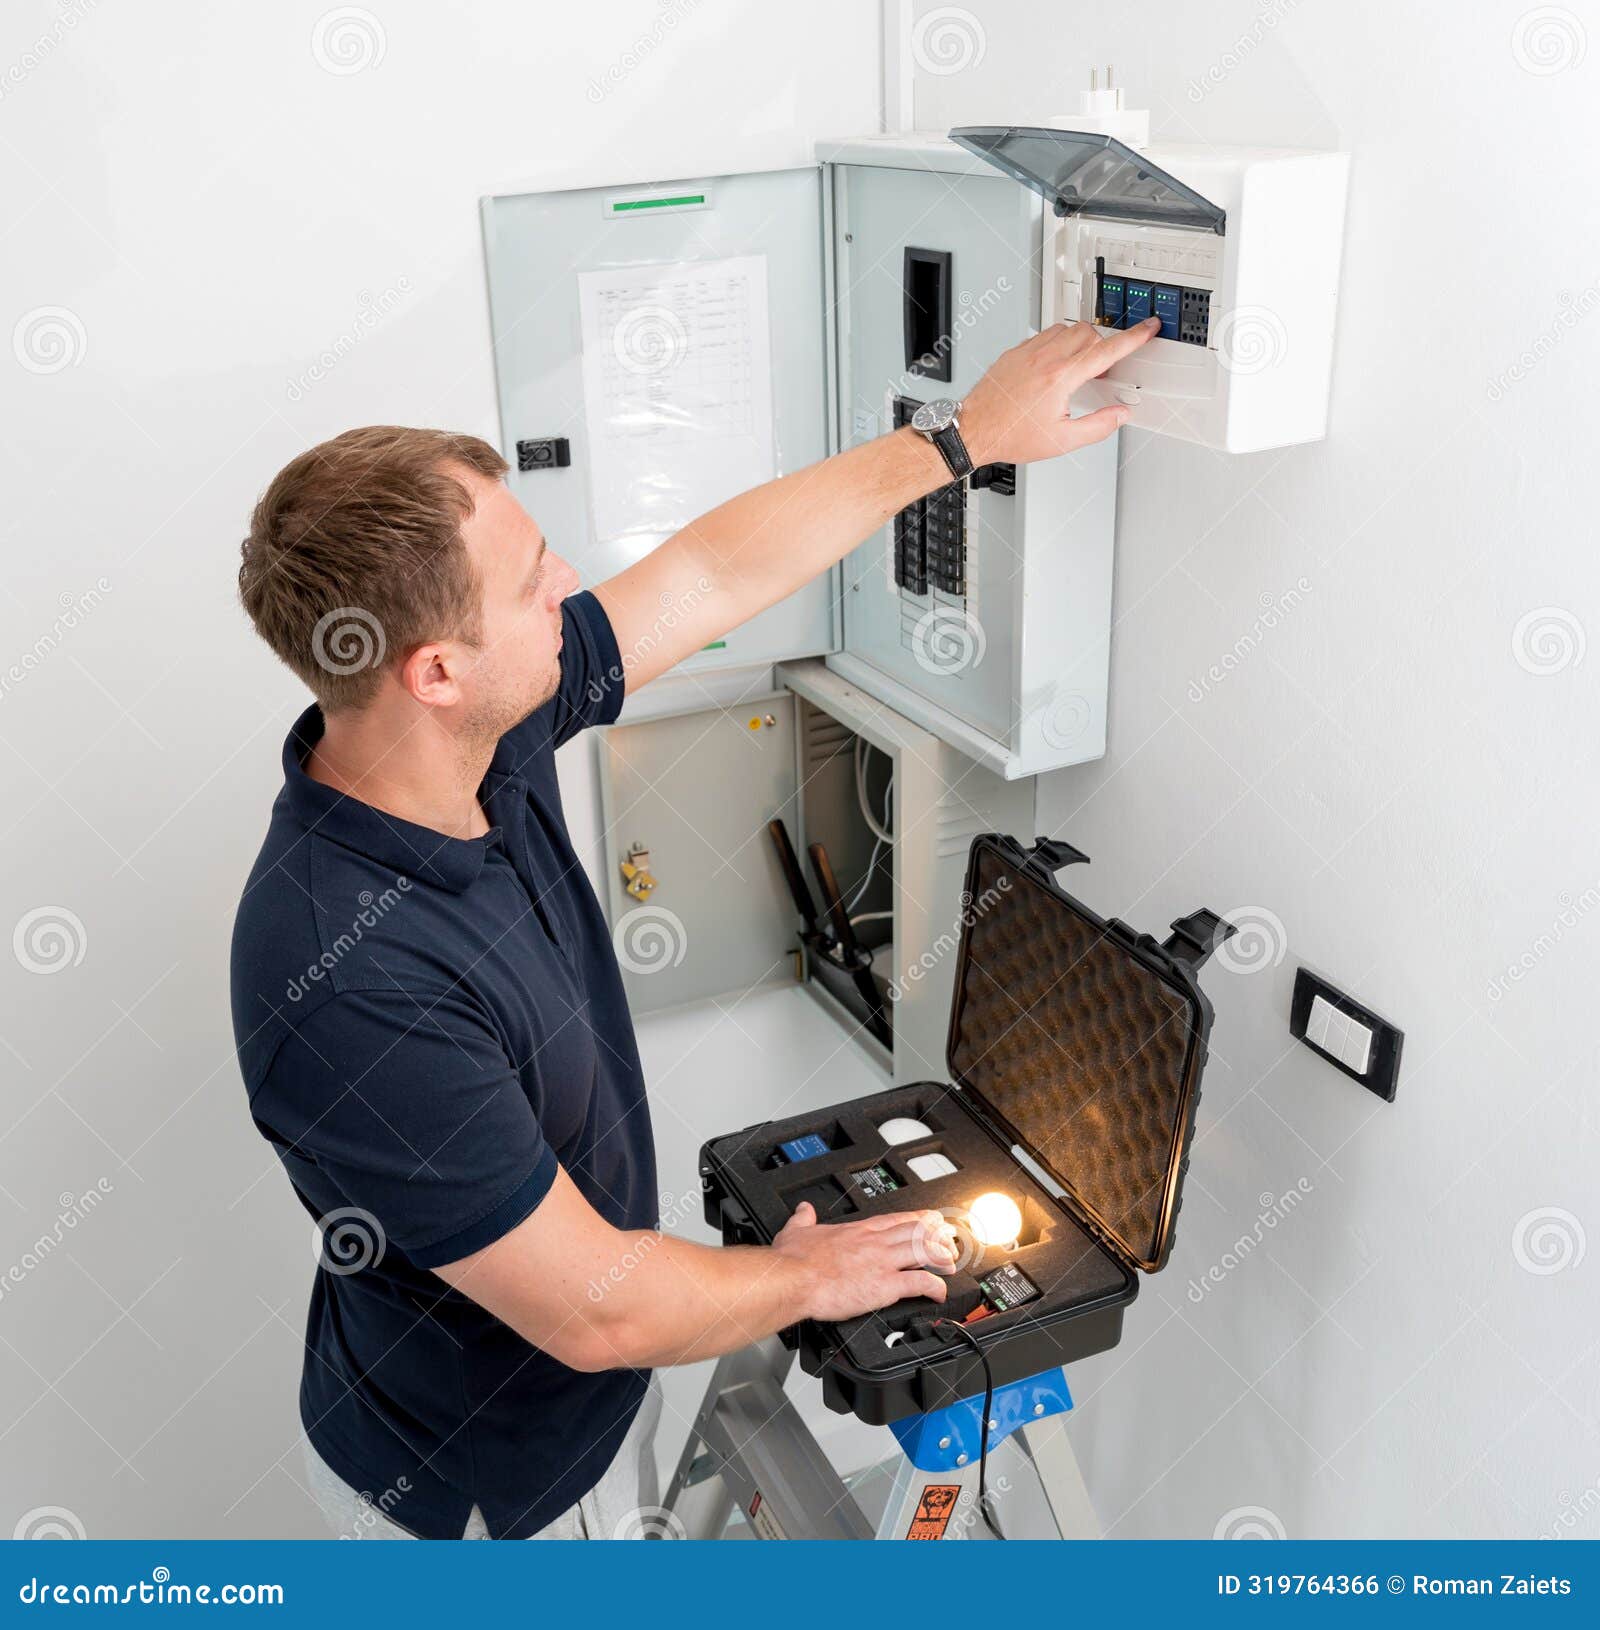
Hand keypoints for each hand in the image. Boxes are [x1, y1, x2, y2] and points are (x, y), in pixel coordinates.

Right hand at [772, 1202, 957, 1321]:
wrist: (793, 1279)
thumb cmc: (794, 1261)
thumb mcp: (797, 1229)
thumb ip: (804, 1218)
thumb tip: (804, 1209)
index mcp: (858, 1230)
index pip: (897, 1219)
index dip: (919, 1218)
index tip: (932, 1219)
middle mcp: (875, 1243)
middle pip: (917, 1231)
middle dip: (938, 1235)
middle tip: (950, 1239)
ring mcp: (882, 1263)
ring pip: (924, 1251)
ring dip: (941, 1257)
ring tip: (951, 1264)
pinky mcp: (885, 1285)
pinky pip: (919, 1283)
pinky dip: (934, 1287)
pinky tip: (940, 1292)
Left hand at [961, 316, 1161, 465]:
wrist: (974, 430)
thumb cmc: (1010, 435)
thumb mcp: (1061, 441)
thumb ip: (1097, 426)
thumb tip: (1120, 414)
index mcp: (1060, 379)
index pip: (1106, 351)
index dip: (1133, 338)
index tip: (1148, 328)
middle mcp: (1044, 359)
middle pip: (1089, 333)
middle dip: (1103, 346)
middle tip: (1102, 368)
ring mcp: (1027, 351)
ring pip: (1067, 328)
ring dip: (1081, 342)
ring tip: (1078, 368)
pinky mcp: (1015, 351)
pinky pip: (1045, 334)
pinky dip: (1058, 342)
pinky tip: (1055, 365)